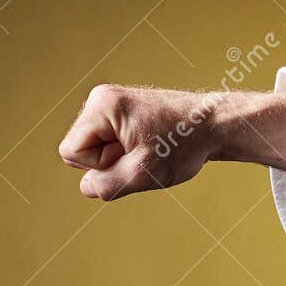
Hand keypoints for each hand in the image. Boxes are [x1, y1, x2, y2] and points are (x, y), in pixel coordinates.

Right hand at [58, 84, 216, 200]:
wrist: (214, 124)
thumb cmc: (183, 145)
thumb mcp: (142, 174)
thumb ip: (107, 185)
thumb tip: (87, 187)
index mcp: (102, 105)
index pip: (71, 152)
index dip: (98, 165)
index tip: (131, 156)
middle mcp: (101, 98)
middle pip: (79, 148)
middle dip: (107, 161)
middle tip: (143, 154)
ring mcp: (111, 103)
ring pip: (93, 147)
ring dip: (117, 158)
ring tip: (149, 149)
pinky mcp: (121, 111)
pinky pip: (107, 142)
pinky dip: (125, 151)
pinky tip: (150, 146)